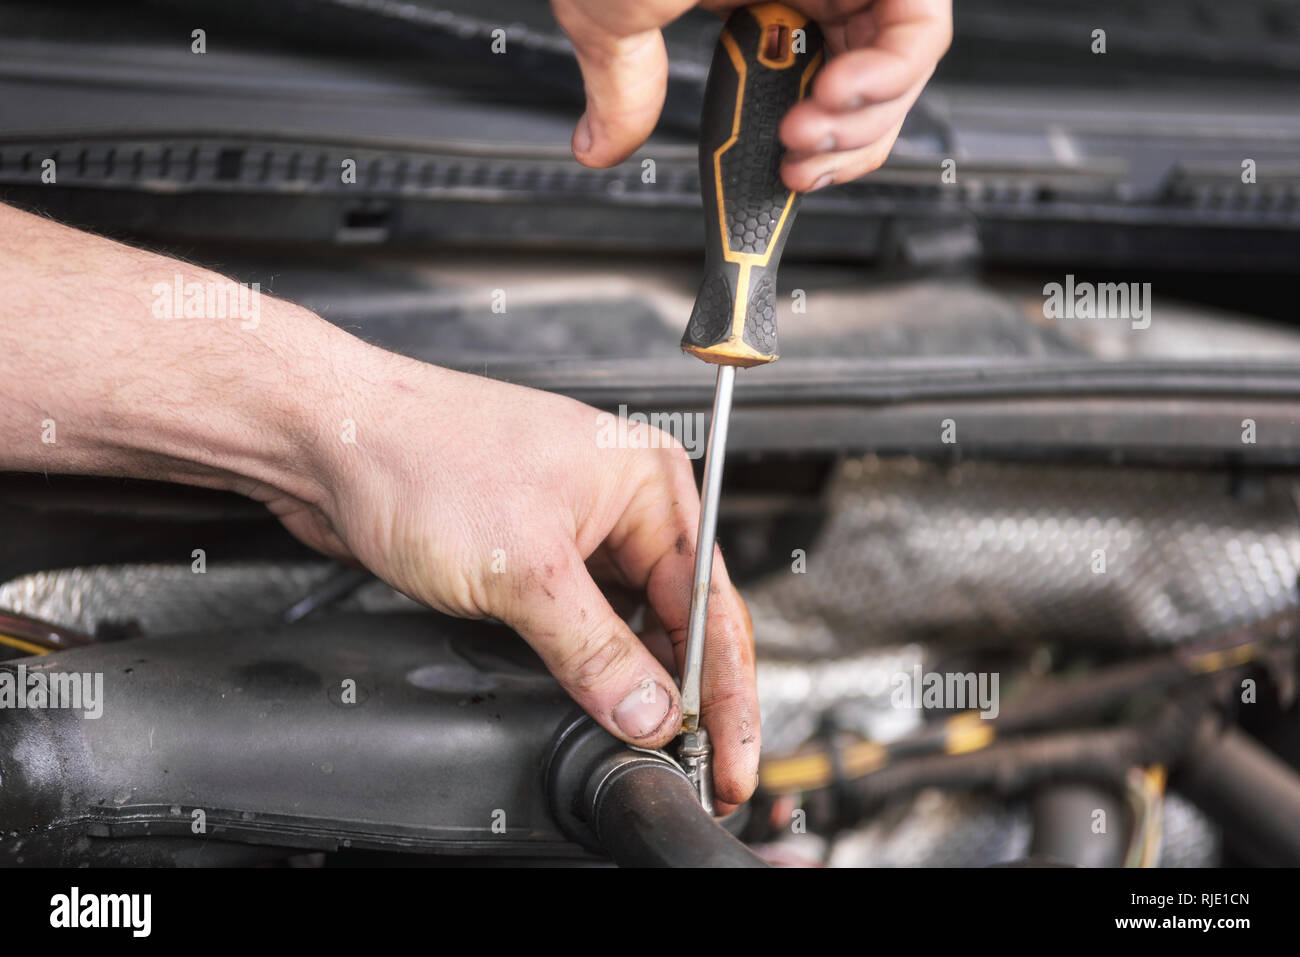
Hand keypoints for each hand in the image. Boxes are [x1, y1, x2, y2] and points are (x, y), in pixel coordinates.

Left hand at [265, 352, 762, 809]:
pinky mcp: (528, 556)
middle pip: (676, 615)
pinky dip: (590, 665)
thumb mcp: (524, 569)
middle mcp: (618, 502)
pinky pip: (578, 622)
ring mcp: (571, 530)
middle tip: (703, 760)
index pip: (708, 599)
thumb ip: (595, 651)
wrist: (329, 438)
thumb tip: (648, 709)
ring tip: (651, 738)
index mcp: (646, 480)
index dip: (724, 685)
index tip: (729, 749)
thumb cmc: (420, 452)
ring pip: (625, 622)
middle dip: (688, 690)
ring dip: (636, 680)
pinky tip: (599, 701)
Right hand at [552, 0, 951, 189]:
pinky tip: (835, 97)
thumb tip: (598, 144)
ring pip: (902, 63)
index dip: (815, 144)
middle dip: (841, 145)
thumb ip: (622, 89)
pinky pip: (919, 27)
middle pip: (869, 82)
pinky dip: (888, 77)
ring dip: (861, 123)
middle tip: (796, 165)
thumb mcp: (609, 20)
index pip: (815, 82)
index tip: (786, 173)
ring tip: (806, 136)